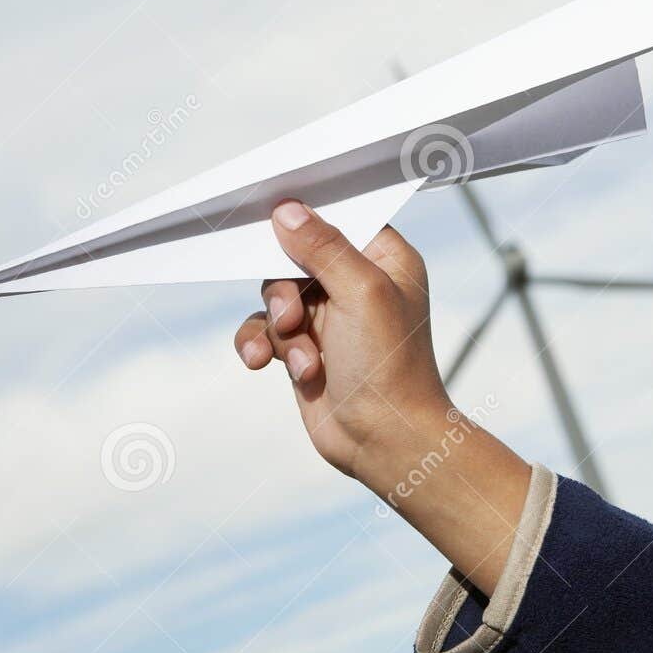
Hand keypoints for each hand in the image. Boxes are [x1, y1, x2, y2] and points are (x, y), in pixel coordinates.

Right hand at [233, 199, 530, 594]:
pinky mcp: (303, 347)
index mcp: (384, 258)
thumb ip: (323, 247)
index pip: (338, 216)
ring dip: (278, 327)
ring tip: (302, 357)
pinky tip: (265, 365)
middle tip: (294, 317)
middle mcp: (355, 282)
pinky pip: (263, 330)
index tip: (271, 217)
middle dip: (284, 290)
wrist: (385, 442)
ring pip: (274, 295)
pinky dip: (261, 345)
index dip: (304, 216)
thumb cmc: (391, 368)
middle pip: (293, 256)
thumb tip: (286, 210)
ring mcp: (327, 316)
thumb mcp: (361, 293)